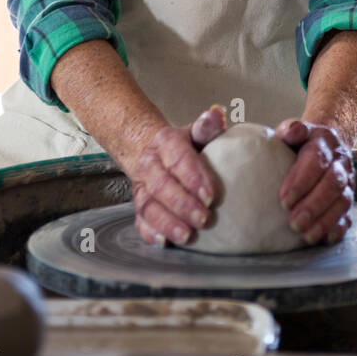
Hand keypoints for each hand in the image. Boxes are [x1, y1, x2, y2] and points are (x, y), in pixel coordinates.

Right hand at [127, 104, 225, 246]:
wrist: (152, 149)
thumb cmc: (185, 145)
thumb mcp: (196, 131)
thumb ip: (207, 126)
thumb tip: (217, 113)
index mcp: (166, 142)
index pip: (179, 160)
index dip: (194, 178)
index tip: (212, 196)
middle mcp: (149, 165)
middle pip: (162, 186)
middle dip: (183, 205)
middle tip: (204, 219)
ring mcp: (141, 187)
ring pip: (149, 206)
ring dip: (167, 223)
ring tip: (187, 236)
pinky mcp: (138, 206)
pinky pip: (140, 221)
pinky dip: (150, 233)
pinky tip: (164, 242)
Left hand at [274, 118, 354, 245]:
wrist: (326, 143)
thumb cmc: (301, 142)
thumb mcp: (294, 130)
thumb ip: (291, 129)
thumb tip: (290, 133)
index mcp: (325, 141)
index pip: (316, 159)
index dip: (301, 181)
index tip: (283, 201)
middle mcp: (340, 161)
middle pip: (333, 183)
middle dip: (314, 205)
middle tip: (294, 223)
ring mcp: (348, 181)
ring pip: (343, 201)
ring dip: (325, 220)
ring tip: (306, 235)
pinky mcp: (348, 199)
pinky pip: (348, 214)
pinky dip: (338, 227)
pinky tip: (324, 239)